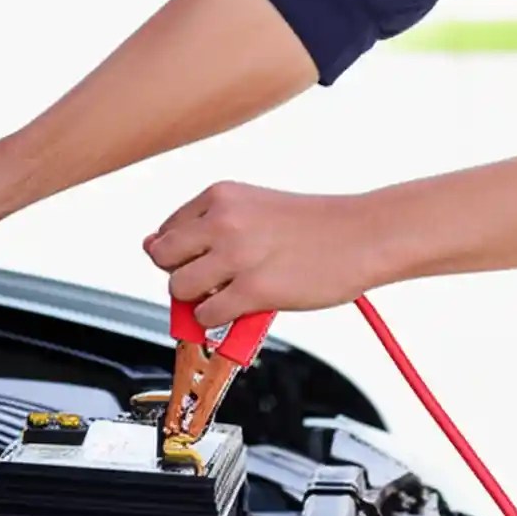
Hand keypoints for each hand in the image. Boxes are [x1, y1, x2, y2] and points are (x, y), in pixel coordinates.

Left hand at [143, 182, 390, 327]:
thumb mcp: (253, 208)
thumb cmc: (314, 224)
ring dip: (197, 299)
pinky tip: (237, 310)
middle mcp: (222, 221)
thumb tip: (154, 247)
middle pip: (162, 258)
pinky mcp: (254, 290)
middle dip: (180, 274)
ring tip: (226, 295)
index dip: (179, 253)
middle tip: (208, 281)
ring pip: (179, 288)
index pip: (166, 230)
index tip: (199, 262)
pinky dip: (215, 320)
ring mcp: (237, 255)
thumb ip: (209, 224)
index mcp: (220, 196)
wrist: (362, 234)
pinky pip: (206, 314)